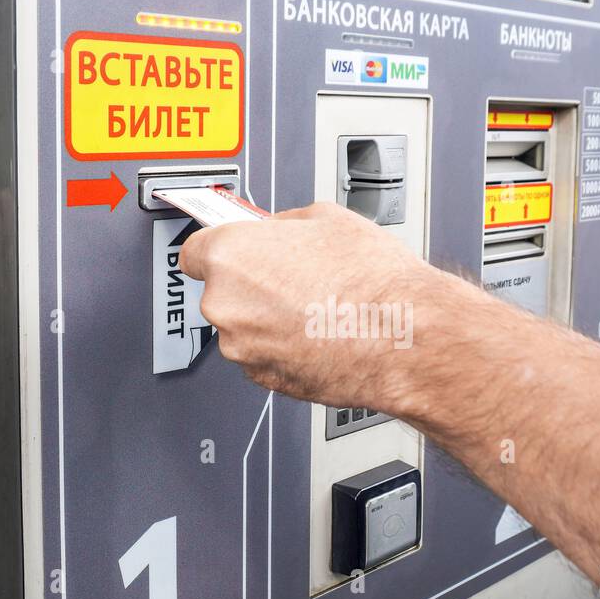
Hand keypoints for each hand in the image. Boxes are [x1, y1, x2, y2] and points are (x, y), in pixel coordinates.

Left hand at [178, 201, 448, 409]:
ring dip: (268, 319)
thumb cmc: (373, 281)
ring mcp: (243, 348)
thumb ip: (283, 225)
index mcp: (230, 256)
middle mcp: (225, 305)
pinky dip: (284, 347)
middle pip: (221, 291)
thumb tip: (274, 231)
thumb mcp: (327, 218)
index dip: (221, 248)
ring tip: (316, 305)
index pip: (194, 251)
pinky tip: (319, 333)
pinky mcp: (265, 379)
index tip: (235, 249)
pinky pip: (263, 356)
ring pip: (244, 327)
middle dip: (251, 284)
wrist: (405, 339)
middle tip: (293, 275)